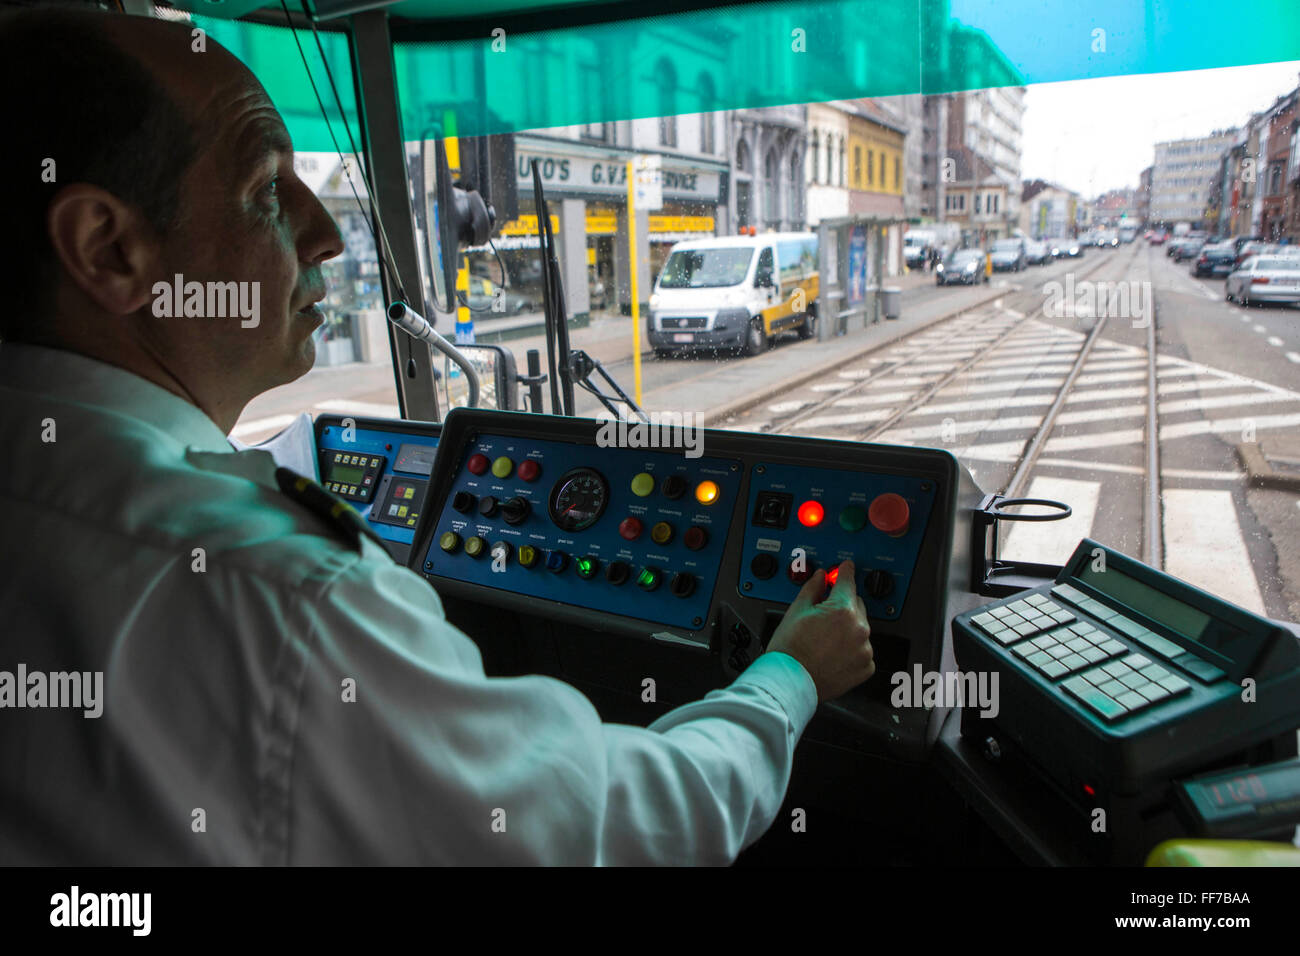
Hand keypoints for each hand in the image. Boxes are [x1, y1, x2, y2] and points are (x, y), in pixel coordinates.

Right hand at [765, 560, 874, 701]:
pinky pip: (862, 651)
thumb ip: (813, 588)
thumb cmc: (790, 650)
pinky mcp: (865, 667)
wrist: (789, 681)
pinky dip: (852, 650)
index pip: (847, 581)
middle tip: (823, 616)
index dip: (844, 571)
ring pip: (860, 629)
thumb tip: (820, 577)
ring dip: (848, 629)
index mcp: (843, 610)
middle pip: (856, 605)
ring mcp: (864, 649)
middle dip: (842, 606)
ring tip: (825, 640)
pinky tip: (833, 653)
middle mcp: (859, 628)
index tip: (846, 567)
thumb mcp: (797, 610)